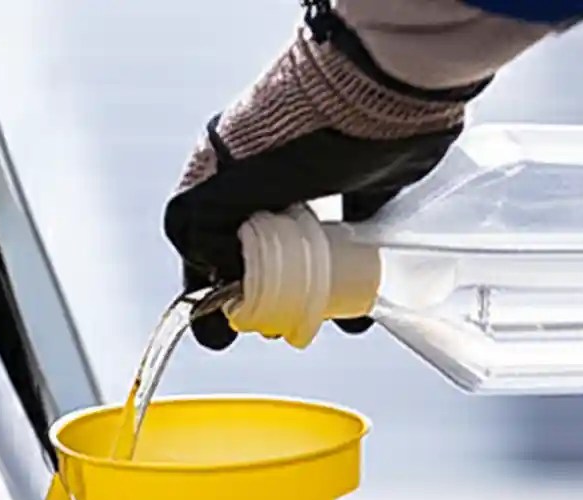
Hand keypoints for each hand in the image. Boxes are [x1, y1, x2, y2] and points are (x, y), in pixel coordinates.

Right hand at [163, 8, 486, 349]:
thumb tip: (216, 277)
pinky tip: (358, 309)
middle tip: (274, 323)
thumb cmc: (299, 128)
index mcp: (224, 169)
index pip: (202, 237)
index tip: (219, 324)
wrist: (380, 92)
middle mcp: (266, 175)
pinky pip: (352, 243)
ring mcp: (316, 181)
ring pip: (304, 250)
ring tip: (317, 319)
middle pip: (254, 248)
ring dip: (309, 292)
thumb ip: (204, 227)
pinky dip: (352, 277)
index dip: (208, 282)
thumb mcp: (232, 180)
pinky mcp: (363, 186)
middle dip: (263, 293)